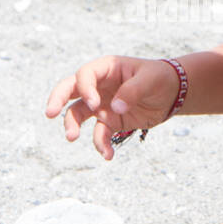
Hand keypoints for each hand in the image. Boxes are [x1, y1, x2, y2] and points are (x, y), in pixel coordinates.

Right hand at [45, 56, 180, 160]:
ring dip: (72, 126)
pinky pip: (99, 133)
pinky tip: (108, 154)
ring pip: (78, 114)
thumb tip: (115, 107)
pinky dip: (101, 144)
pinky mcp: (109, 121)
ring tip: (71, 138)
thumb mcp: (150, 80)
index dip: (85, 88)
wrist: (172, 93)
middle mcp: (98, 86)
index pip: (85, 75)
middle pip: (69, 90)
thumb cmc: (160, 78)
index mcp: (106, 69)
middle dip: (57, 100)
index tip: (94, 104)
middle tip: (50, 114)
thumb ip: (133, 91)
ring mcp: (101, 104)